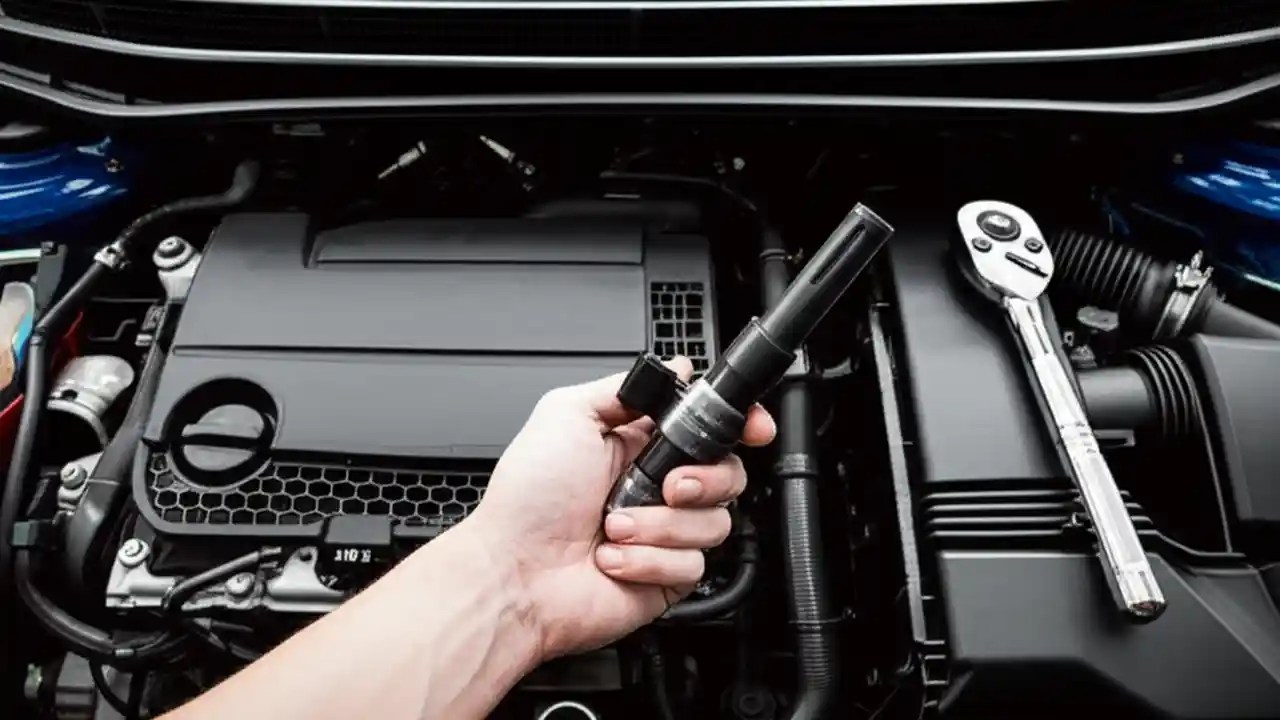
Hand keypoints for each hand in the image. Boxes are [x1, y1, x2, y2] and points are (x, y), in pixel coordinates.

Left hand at [460, 357, 774, 660]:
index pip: (711, 428)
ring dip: (659, 524)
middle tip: (666, 484)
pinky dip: (649, 559)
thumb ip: (622, 388)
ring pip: (715, 521)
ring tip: (613, 527)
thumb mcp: (566, 414)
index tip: (752, 427)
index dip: (741, 425)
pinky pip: (693, 564)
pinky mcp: (666, 576)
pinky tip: (613, 558)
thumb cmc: (527, 500)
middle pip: (728, 473)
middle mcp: (657, 488)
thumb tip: (672, 369)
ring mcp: (663, 533)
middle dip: (703, 478)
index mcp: (639, 445)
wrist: (514, 573)